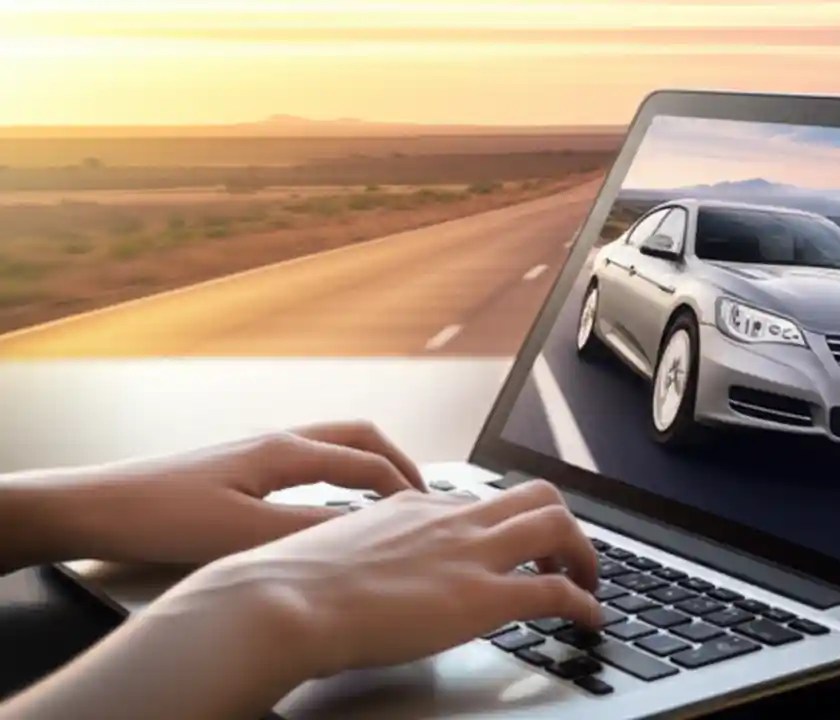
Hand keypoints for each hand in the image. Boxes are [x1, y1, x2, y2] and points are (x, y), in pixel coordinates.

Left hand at [14, 420, 425, 566]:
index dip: (403, 486)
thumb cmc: (162, 515)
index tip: (427, 512)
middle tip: (422, 493)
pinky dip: (341, 473)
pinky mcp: (241, 466)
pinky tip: (332, 503)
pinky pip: (311, 459)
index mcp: (284, 451)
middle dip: (397, 461)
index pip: (365, 462)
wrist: (101, 506)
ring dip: (369, 463)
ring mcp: (258, 450)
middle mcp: (276, 440)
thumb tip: (362, 533)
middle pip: (357, 436)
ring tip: (389, 495)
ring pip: (334, 444)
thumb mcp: (243, 533)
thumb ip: (308, 530)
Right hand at [160, 479, 602, 678]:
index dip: (508, 523)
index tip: (515, 543)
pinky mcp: (483, 596)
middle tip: (566, 556)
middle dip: (562, 524)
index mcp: (415, 507)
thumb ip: (368, 550)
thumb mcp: (339, 550)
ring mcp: (471, 553)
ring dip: (583, 553)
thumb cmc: (294, 586)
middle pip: (536, 495)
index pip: (482, 501)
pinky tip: (589, 619)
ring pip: (557, 524)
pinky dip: (583, 602)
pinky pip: (555, 591)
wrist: (284, 602)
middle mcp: (451, 519)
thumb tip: (366, 571)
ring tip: (588, 582)